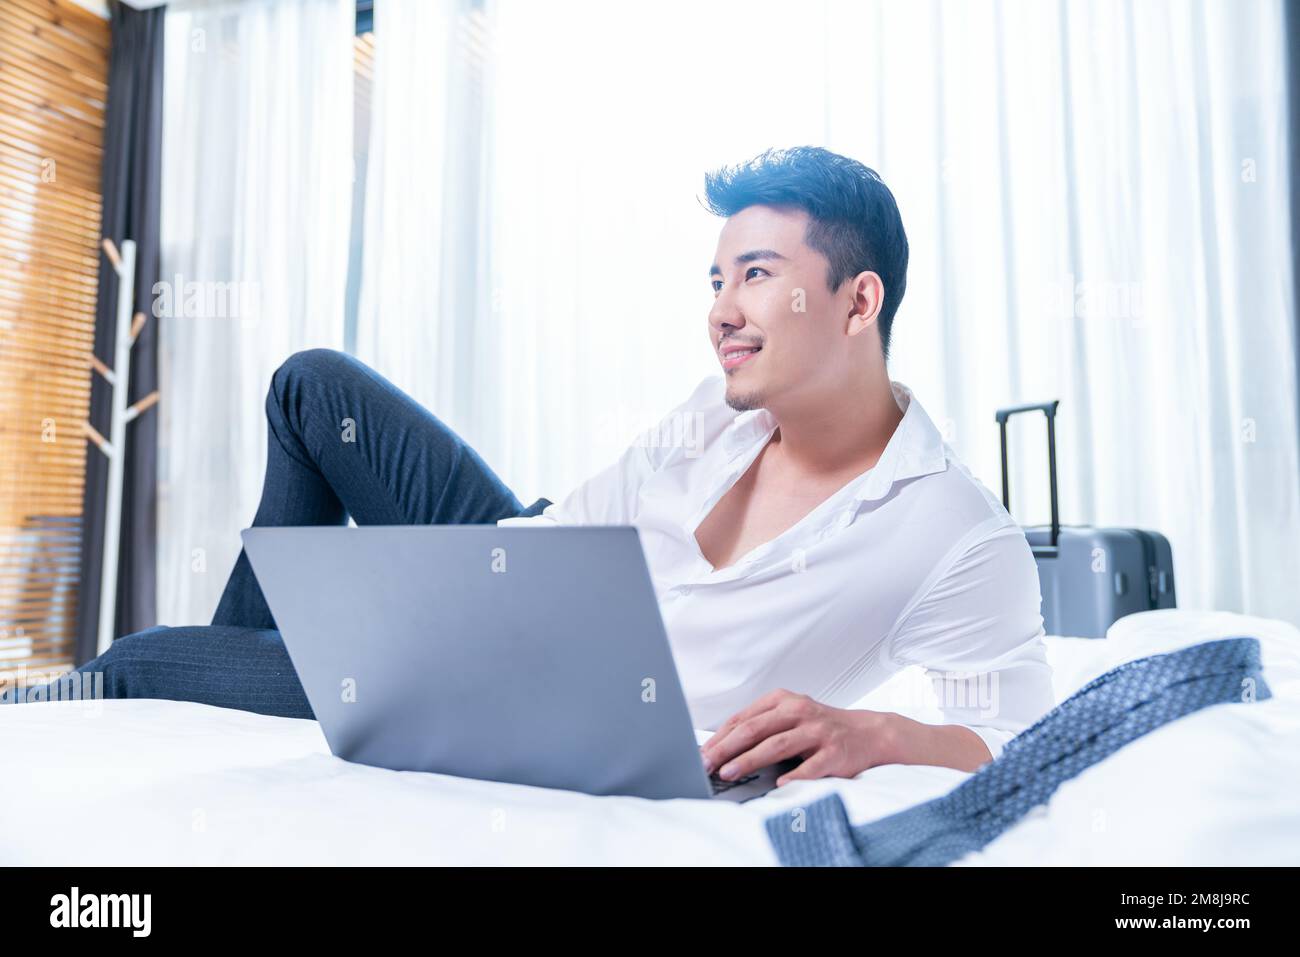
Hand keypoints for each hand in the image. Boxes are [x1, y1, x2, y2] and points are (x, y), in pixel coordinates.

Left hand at [700, 689, 897, 786]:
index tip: (702, 754)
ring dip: (749, 760)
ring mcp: (818, 731)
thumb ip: (761, 726)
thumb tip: (720, 747)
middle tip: (707, 764)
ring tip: (729, 772)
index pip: (744, 718)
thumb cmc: (820, 728)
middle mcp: (799, 711)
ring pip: (777, 744)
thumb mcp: (790, 716)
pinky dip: (793, 776)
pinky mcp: (835, 752)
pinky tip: (778, 784)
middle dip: (726, 748)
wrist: (869, 733)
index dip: (720, 737)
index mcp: (784, 700)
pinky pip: (810, 766)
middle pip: (755, 729)